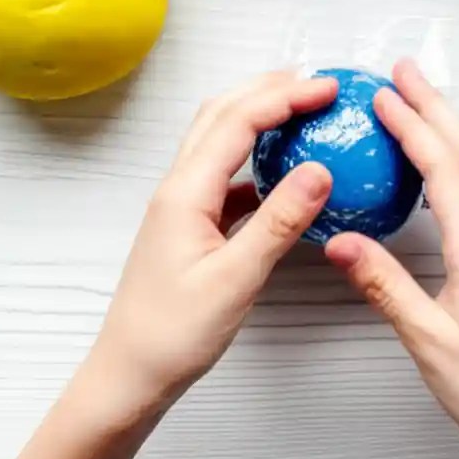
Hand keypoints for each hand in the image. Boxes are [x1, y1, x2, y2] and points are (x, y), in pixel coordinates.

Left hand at [0, 71, 337, 458]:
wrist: (130, 375)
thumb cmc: (173, 334)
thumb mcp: (236, 278)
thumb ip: (280, 221)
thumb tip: (319, 170)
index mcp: (185, 193)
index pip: (238, 121)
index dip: (285, 97)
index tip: (327, 89)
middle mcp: (178, 189)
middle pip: (221, 114)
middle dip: (268, 89)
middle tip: (317, 84)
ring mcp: (182, 206)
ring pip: (219, 140)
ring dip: (258, 115)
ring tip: (302, 111)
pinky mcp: (191, 226)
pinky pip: (225, 175)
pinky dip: (255, 158)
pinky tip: (283, 173)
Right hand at [324, 61, 458, 458]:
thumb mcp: (428, 339)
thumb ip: (383, 285)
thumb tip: (340, 242)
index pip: (444, 168)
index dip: (412, 126)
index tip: (383, 95)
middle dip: (435, 105)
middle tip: (404, 70)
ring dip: (448, 126)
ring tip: (418, 98)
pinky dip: (456, 158)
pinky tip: (438, 160)